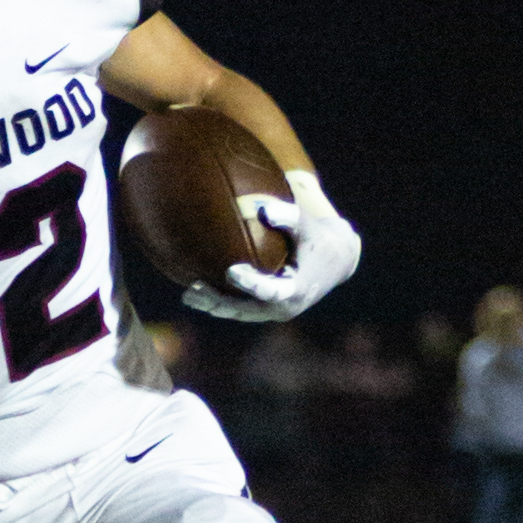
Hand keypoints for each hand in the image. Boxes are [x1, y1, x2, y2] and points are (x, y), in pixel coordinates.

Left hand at [182, 172, 360, 321]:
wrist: (335, 260)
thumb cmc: (318, 238)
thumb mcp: (307, 225)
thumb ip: (288, 216)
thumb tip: (263, 209)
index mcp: (298, 290)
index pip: (271, 292)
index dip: (251, 284)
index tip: (231, 270)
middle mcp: (285, 307)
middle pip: (247, 308)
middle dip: (220, 300)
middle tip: (195, 286)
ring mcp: (275, 312)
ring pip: (240, 313)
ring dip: (214, 306)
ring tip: (187, 295)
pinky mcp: (267, 310)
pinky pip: (241, 310)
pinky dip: (220, 304)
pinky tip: (197, 295)